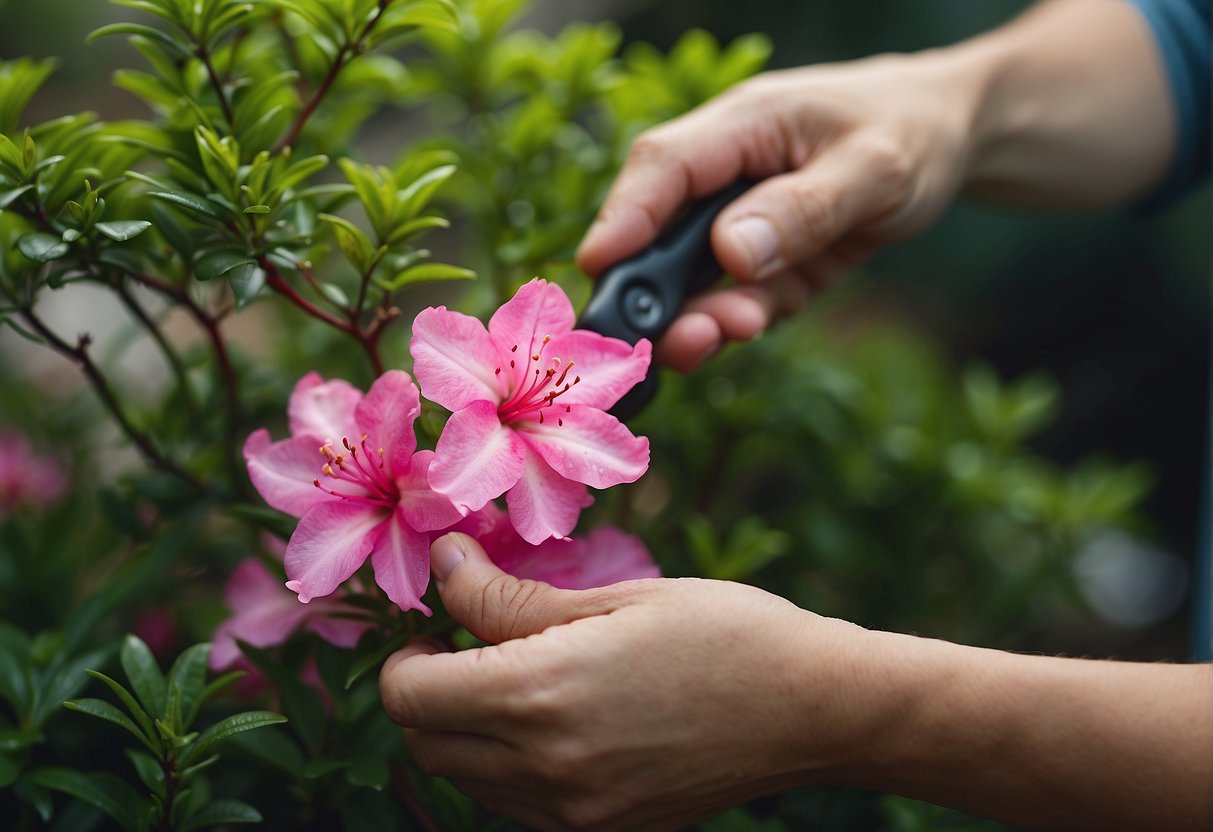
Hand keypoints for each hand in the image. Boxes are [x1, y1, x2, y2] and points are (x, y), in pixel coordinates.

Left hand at [379, 533, 878, 831]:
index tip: (438, 626)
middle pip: (425, 746)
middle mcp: (547, 769)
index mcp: (540, 695)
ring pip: (465, 782)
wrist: (812, 707)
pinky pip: (517, 808)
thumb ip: (509, 596)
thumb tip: (444, 567)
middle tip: (471, 649)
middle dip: (428, 695)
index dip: (406, 657)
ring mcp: (576, 814)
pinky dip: (510, 768)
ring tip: (519, 683)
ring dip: (465, 733)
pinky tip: (558, 725)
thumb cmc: (722, 631)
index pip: (409, 698)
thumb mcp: (612, 597)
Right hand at [577, 51, 981, 371]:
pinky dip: (746, 321)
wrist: (952, 142)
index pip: (665, 167)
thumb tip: (729, 254)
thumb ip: (803, 209)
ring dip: (705, 317)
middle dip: (659, 294)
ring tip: (733, 332)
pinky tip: (760, 321)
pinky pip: (742, 302)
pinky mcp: (767, 265)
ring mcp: (744, 226)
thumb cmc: (913, 131)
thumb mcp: (876, 167)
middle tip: (667, 342)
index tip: (597, 266)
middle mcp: (729, 179)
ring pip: (699, 282)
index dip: (624, 217)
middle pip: (665, 236)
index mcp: (744, 127)